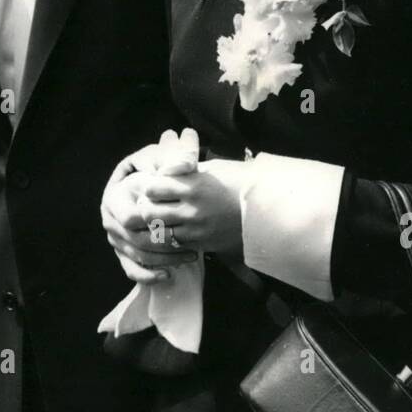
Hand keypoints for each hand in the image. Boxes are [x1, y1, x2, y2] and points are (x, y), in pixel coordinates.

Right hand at [101, 129, 200, 283]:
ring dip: (164, 260)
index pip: (129, 217)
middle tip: (191, 245)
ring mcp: (115, 239)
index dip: (152, 223)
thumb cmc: (156, 168)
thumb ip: (172, 159)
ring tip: (189, 256)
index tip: (177, 223)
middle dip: (164, 245)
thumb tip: (186, 165)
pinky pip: (132, 270)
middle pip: (135, 241)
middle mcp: (110, 220)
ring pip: (137, 257)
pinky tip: (168, 275)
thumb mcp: (161, 158)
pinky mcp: (123, 253)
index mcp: (114, 198)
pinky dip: (148, 276)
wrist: (150, 183)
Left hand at [133, 159, 248, 261]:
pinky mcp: (202, 244)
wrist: (265, 210)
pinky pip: (175, 244)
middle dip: (146, 208)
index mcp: (194, 186)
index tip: (151, 185)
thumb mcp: (214, 169)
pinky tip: (174, 230)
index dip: (149, 186)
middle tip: (148, 204)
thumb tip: (167, 167)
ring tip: (158, 219)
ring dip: (155, 226)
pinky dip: (170, 239)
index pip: (153, 187)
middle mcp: (192, 209)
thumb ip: (188, 170)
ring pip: (159, 233)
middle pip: (150, 213)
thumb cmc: (239, 183)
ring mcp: (197, 230)